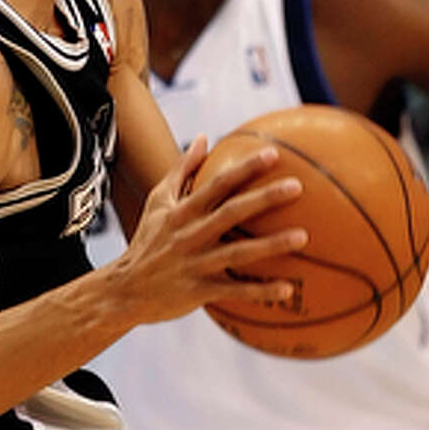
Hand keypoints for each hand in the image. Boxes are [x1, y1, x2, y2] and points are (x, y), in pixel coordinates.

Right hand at [117, 135, 306, 324]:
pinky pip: (235, 292)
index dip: (245, 168)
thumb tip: (203, 137)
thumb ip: (182, 169)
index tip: (273, 154)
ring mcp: (195, 264)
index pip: (218, 183)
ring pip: (238, 254)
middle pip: (232, 213)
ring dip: (271, 245)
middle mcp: (190, 234)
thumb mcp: (158, 200)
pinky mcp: (199, 292)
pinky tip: (289, 289)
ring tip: (303, 237)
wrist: (125, 289)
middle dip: (265, 198)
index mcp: (183, 211)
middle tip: (297, 187)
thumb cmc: (147, 239)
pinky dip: (261, 292)